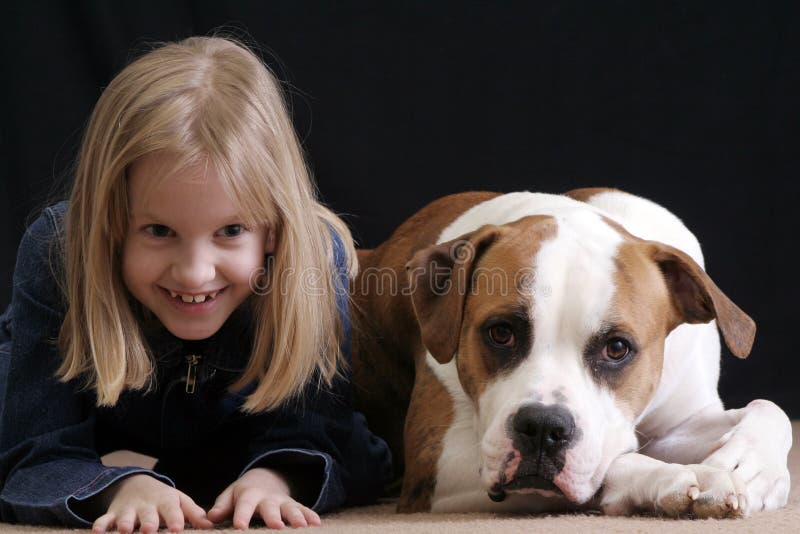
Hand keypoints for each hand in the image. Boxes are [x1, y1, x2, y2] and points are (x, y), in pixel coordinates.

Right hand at [91, 474, 212, 532]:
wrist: (135, 483)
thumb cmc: (163, 498)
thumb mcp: (179, 501)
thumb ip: (194, 513)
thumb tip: (210, 526)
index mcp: (166, 502)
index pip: (172, 511)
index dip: (175, 519)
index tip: (177, 529)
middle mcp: (147, 506)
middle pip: (148, 515)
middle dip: (149, 523)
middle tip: (150, 530)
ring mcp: (129, 510)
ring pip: (126, 518)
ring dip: (126, 524)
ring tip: (126, 531)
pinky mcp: (113, 514)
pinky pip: (104, 520)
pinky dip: (100, 525)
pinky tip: (98, 532)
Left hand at [207, 467, 321, 528]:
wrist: (264, 480)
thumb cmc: (242, 495)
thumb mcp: (229, 496)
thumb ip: (221, 507)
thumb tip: (210, 517)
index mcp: (248, 496)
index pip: (244, 506)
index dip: (242, 516)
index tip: (240, 527)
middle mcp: (268, 499)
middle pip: (270, 508)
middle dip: (274, 517)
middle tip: (276, 526)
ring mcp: (283, 502)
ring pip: (290, 509)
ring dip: (296, 518)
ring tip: (302, 527)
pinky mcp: (295, 506)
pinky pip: (304, 510)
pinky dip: (310, 516)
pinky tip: (317, 524)